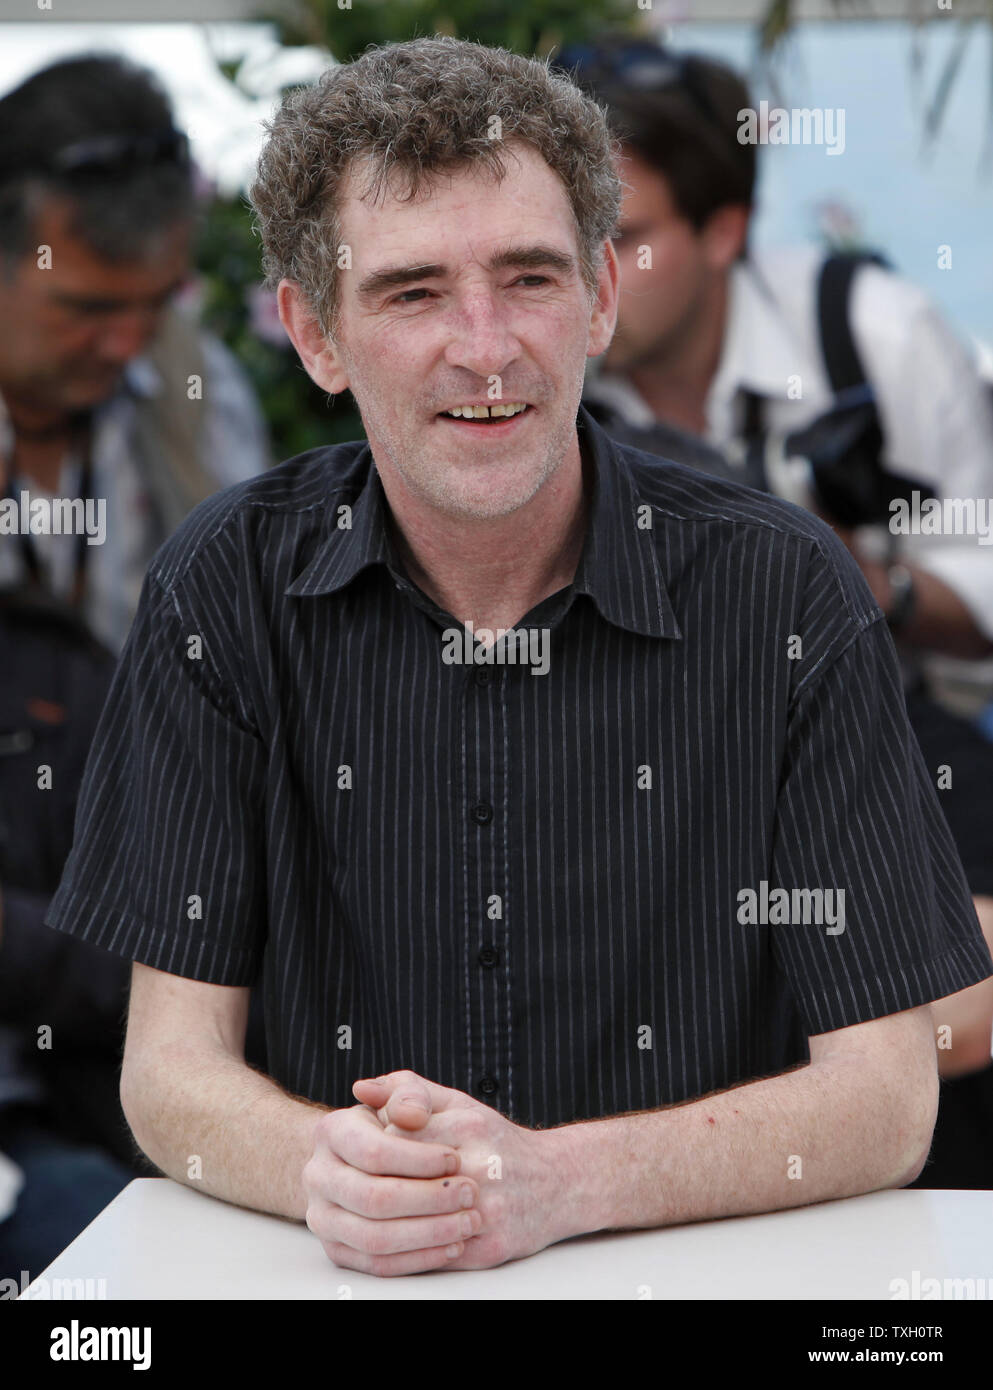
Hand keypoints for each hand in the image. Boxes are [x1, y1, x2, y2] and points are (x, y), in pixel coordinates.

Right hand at [302, 1097, 484, 1276]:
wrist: (364, 1160)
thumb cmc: (394, 1125)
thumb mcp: (402, 1096)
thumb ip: (409, 1094)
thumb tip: (411, 1112)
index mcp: (331, 1132)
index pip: (374, 1152)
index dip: (419, 1159)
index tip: (455, 1160)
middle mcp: (318, 1176)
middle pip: (374, 1198)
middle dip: (429, 1199)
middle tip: (469, 1193)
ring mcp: (323, 1217)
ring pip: (375, 1238)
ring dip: (428, 1234)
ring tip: (466, 1222)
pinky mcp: (337, 1250)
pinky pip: (378, 1266)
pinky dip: (419, 1259)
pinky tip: (451, 1246)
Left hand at [351, 1070, 573, 1271]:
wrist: (557, 1183)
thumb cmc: (497, 1142)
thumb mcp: (457, 1103)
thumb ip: (408, 1090)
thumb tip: (361, 1088)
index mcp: (468, 1126)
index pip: (394, 1137)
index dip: (376, 1148)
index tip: (376, 1153)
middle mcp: (481, 1166)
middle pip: (400, 1182)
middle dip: (380, 1186)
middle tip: (375, 1184)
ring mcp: (487, 1210)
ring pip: (413, 1225)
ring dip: (392, 1221)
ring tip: (388, 1210)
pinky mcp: (490, 1248)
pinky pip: (432, 1256)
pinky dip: (412, 1250)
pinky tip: (406, 1236)